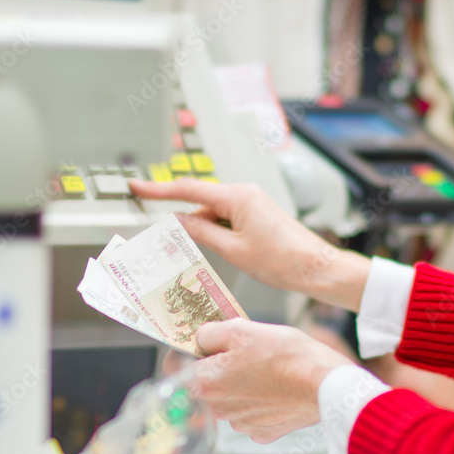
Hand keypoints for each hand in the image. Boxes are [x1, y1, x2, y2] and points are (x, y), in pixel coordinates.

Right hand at [128, 178, 370, 311]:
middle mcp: (244, 193)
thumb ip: (201, 233)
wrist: (316, 267)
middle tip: (169, 237)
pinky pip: (227, 217)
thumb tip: (177, 221)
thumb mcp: (233, 251)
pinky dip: (217, 231)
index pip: (187, 189)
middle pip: (200, 201)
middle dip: (185, 219)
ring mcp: (252, 201)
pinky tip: (222, 249)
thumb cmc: (283, 260)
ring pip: (214, 212)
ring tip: (214, 253)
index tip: (137, 187)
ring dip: (204, 230)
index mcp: (237, 197)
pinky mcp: (257, 212)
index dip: (158, 190)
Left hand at [186, 318, 351, 443]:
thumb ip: (210, 333)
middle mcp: (218, 409)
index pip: (176, 367)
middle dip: (218, 366)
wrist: (325, 385)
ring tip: (265, 366)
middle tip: (241, 350)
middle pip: (205, 382)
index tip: (196, 343)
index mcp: (205, 383)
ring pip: (229, 397)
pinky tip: (275, 386)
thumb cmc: (287, 357)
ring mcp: (240, 424)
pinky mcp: (263, 431)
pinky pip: (251, 412)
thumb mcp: (241, 329)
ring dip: (239, 383)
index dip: (185, 350)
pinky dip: (259, 400)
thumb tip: (200, 338)